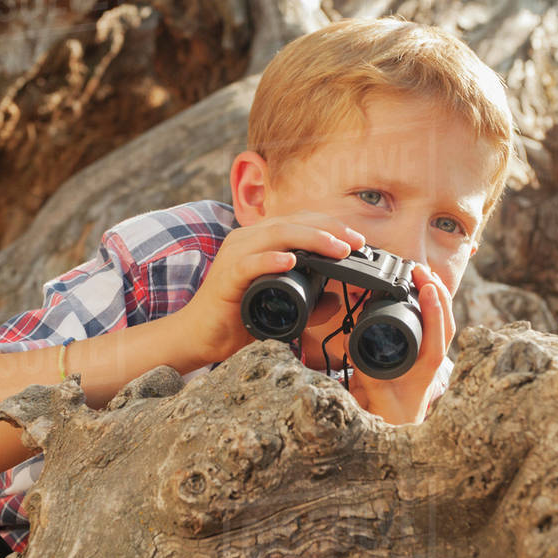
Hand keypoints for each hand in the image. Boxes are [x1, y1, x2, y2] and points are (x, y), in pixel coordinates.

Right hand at [177, 212, 365, 366]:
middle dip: (329, 230)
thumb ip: (308, 302)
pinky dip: (271, 260)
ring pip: (276, 235)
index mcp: (260, 241)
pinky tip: (290, 262)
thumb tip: (336, 300)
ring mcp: (235, 255)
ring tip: (336, 249)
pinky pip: (249, 263)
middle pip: (293, 222)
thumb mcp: (281, 306)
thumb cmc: (236, 316)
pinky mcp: (226, 277)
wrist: (199, 336)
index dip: (331, 226)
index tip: (358, 241)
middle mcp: (247, 240)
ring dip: (310, 239)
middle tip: (356, 243)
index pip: (300, 222)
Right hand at [348, 264, 453, 424]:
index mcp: (426, 368)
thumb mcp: (374, 391)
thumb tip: (354, 342)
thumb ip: (366, 369)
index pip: (438, 334)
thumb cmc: (389, 411)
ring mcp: (431, 353)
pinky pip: (435, 323)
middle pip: (446, 320)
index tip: (427, 286)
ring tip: (423, 273)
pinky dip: (431, 304)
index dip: (435, 308)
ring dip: (437, 295)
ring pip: (444, 320)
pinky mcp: (425, 350)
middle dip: (437, 291)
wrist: (396, 423)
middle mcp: (433, 358)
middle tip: (421, 269)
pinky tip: (421, 291)